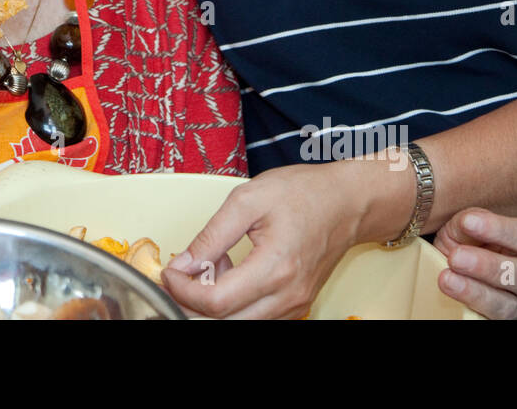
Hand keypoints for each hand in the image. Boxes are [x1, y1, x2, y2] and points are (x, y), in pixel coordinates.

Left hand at [160, 163, 362, 318]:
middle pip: (224, 321)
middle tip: (183, 271)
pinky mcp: (296, 306)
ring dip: (214, 303)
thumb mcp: (247, 200)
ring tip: (215, 264)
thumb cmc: (303, 193)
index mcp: (275, 267)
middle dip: (192, 301)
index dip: (181, 290)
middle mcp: (288, 295)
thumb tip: (182, 264)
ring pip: (238, 323)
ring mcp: (294, 305)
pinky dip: (233, 303)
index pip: (215, 302)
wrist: (347, 201)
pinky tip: (232, 272)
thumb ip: (211, 236)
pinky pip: (254, 317)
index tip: (169, 270)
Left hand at [433, 207, 516, 319]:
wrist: (454, 274)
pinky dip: (470, 305)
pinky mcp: (505, 322)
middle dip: (488, 265)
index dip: (501, 230)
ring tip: (446, 278)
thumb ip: (467, 223)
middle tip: (456, 256)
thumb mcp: (465, 230)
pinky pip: (493, 319)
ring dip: (475, 290)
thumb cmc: (467, 246)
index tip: (467, 222)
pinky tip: (451, 291)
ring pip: (509, 305)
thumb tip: (467, 222)